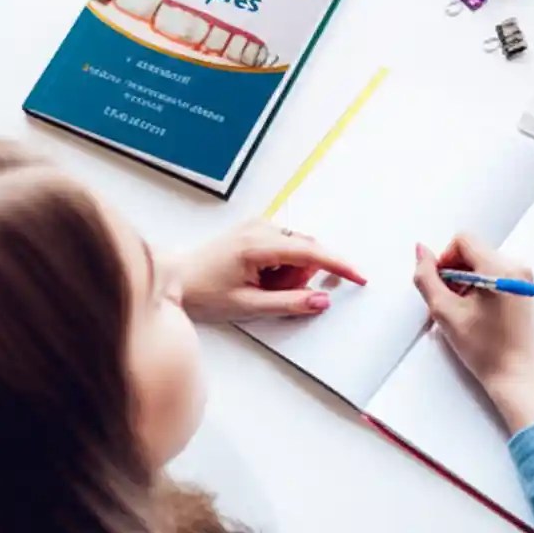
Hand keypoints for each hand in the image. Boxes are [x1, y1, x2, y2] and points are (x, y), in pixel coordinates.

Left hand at [176, 220, 365, 321]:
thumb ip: (289, 303)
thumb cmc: (202, 292)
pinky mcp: (255, 229)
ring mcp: (257, 226)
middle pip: (306, 252)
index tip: (358, 277)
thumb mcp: (248, 306)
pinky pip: (285, 247)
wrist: (175, 279)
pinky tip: (259, 276)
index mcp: (258, 245)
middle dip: (298, 277)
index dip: (338, 266)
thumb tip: (321, 301)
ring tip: (260, 286)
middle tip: (271, 293)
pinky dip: (280, 266)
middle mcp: (260, 228)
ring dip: (288, 273)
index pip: (311, 253)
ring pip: (297, 251)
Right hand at [412, 234, 533, 431]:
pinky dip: (479, 286)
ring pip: (482, 263)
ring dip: (465, 280)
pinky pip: (495, 274)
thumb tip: (421, 250)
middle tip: (446, 301)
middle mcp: (516, 266)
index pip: (463, 240)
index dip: (444, 258)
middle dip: (454, 272)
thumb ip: (427, 277)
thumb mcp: (444, 311)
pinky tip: (474, 311)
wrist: (514, 374)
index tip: (440, 284)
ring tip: (459, 309)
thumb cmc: (482, 347)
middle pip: (473, 251)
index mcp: (498, 268)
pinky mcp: (524, 289)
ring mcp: (523, 278)